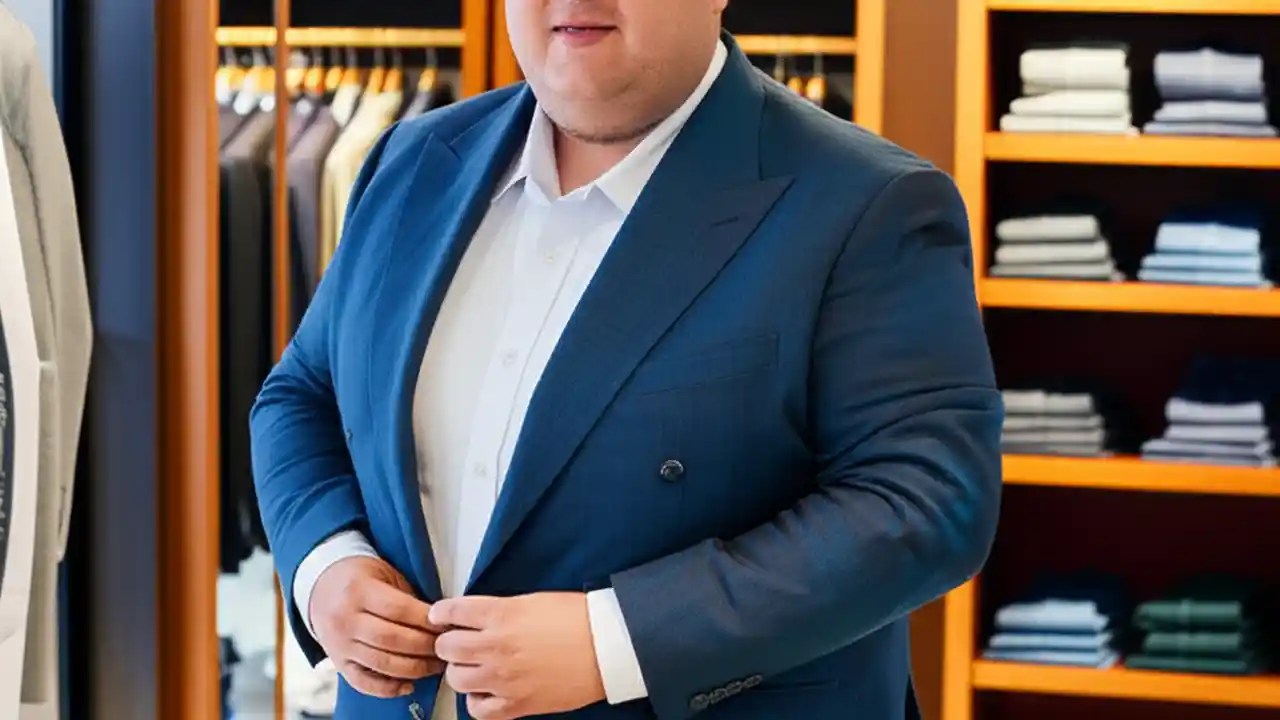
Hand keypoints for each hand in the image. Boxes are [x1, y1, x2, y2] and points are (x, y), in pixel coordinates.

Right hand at [311, 556, 446, 697]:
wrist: (320, 587)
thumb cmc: (360, 577)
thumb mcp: (383, 573)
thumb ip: (407, 596)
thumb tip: (440, 620)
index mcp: (358, 591)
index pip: (398, 609)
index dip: (426, 620)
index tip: (447, 625)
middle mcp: (345, 619)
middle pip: (392, 639)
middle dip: (425, 646)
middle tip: (447, 647)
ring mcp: (339, 644)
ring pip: (381, 663)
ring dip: (414, 668)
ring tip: (436, 666)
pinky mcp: (338, 663)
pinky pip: (363, 682)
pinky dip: (388, 688)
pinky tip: (409, 686)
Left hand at [430, 593, 606, 719]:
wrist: (607, 648)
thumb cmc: (578, 619)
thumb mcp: (533, 601)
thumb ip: (500, 611)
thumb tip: (478, 620)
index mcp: (501, 615)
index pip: (451, 612)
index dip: (441, 613)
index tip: (440, 616)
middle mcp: (495, 647)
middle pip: (446, 647)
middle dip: (448, 643)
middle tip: (459, 642)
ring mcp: (503, 678)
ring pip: (456, 678)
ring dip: (460, 670)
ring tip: (473, 667)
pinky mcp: (516, 704)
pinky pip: (477, 709)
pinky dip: (476, 700)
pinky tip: (485, 691)